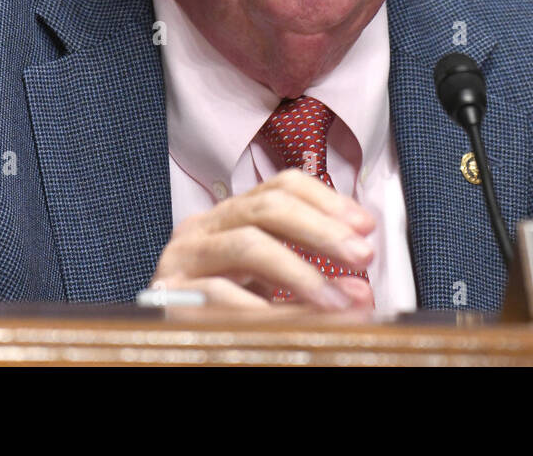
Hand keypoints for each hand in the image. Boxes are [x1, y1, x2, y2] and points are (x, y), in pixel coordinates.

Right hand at [149, 168, 376, 309]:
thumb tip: (359, 290)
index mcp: (227, 218)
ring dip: (300, 271)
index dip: (327, 200)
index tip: (365, 225)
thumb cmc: (218, 314)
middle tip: (361, 255)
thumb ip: (308, 280)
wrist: (168, 344)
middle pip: (267, 208)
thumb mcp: (265, 288)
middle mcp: (202, 229)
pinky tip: (295, 322)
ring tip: (335, 301)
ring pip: (247, 245)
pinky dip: (265, 310)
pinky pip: (223, 296)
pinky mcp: (170, 296)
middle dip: (322, 230)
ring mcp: (183, 260)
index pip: (280, 187)